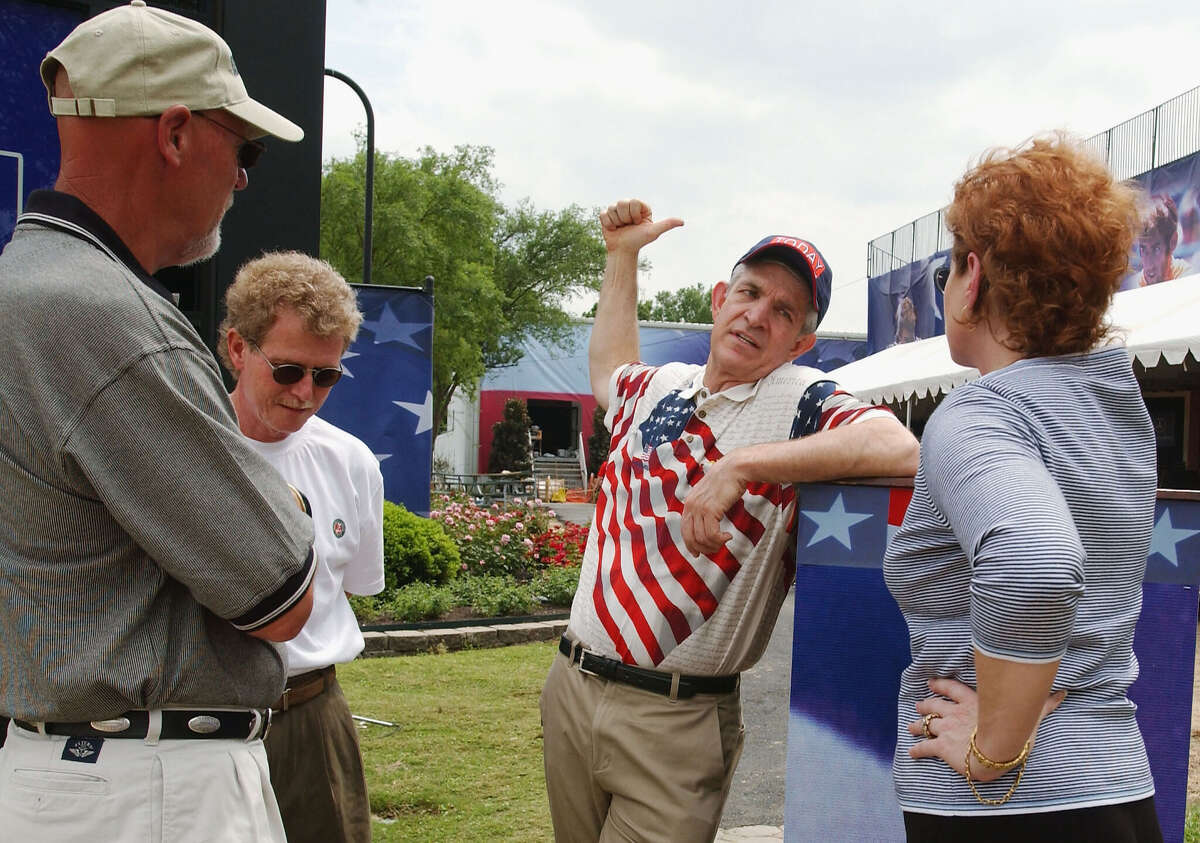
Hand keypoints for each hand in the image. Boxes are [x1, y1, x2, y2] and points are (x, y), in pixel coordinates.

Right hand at [598, 199, 682, 254]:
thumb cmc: (639, 241)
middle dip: (625, 218)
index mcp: (640, 207)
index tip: (637, 223)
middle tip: (628, 226)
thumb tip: (682, 222)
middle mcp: (629, 206)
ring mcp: (616, 209)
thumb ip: (666, 224)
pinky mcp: (606, 215)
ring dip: (616, 222)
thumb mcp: (653, 232)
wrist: (623, 251)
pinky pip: (604, 214)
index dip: (634, 214)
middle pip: (621, 202)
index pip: (633, 201)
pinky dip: (608, 224)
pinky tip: (613, 229)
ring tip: (621, 228)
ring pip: (612, 208)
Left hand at [681, 452, 746, 554]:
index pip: (684, 530)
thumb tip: (707, 526)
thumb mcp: (710, 496)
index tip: (698, 553)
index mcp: (689, 503)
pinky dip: (720, 540)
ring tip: (724, 541)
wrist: (735, 469)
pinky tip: (728, 536)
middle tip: (716, 548)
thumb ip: (705, 508)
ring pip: (702, 538)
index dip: (690, 544)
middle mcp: (691, 506)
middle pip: (691, 538)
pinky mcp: (710, 509)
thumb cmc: (726, 481)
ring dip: (714, 545)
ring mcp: (699, 508)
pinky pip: (712, 534)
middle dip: (703, 548)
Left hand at [907, 677, 1064, 781]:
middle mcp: (954, 713)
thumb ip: (1045, 703)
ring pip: (925, 724)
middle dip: (925, 705)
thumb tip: (1062, 693)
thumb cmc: (1014, 730)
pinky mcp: (941, 747)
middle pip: (934, 706)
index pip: (951, 688)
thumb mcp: (1030, 713)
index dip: (939, 685)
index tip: (931, 683)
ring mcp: (946, 729)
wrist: (997, 750)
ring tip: (910, 726)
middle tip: (919, 705)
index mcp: (971, 702)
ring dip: (916, 725)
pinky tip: (911, 752)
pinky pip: (925, 748)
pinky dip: (917, 750)